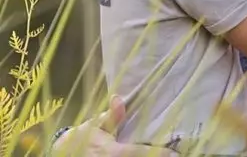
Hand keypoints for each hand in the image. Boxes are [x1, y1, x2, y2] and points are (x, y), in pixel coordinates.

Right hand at [51, 95, 174, 156]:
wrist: (64, 153)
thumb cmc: (84, 138)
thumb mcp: (96, 126)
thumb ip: (111, 116)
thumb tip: (118, 97)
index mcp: (113, 152)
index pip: (140, 152)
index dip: (159, 153)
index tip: (175, 153)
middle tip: (179, 154)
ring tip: (172, 155)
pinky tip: (156, 155)